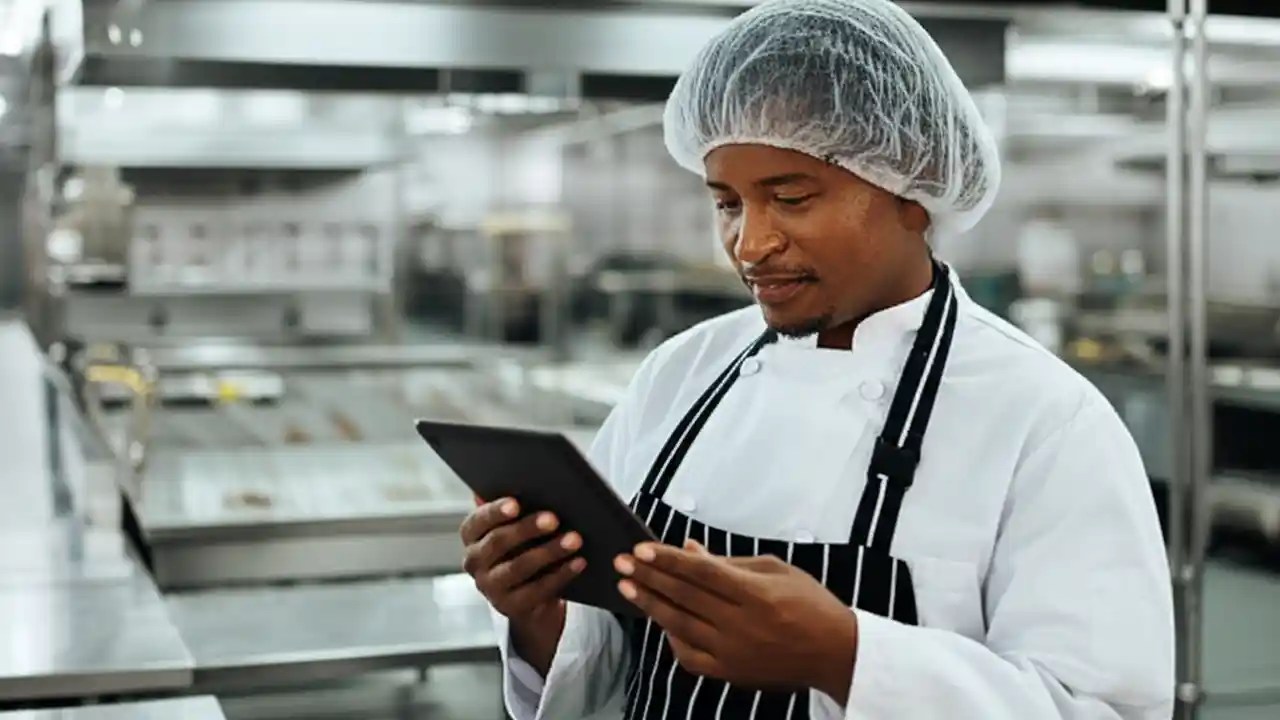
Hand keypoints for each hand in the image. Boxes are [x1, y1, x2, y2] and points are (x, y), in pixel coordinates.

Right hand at [460, 498, 585, 673]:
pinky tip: (579, 562)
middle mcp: (474, 562)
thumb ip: (512, 506)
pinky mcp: (511, 607)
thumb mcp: (516, 526)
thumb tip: (511, 476)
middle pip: (498, 543)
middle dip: (527, 529)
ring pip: (518, 568)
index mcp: (472, 536)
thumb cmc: (524, 548)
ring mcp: (490, 587)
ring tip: (575, 539)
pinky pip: (537, 591)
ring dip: (549, 552)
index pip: (477, 521)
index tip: (516, 503)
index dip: (495, 512)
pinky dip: (560, 575)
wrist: (529, 598)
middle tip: (555, 518)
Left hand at [615, 540, 858, 703]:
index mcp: (756, 595)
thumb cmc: (810, 604)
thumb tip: (689, 550)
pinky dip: (671, 637)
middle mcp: (741, 626)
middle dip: (649, 577)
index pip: (701, 574)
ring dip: (651, 604)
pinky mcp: (730, 673)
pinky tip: (658, 619)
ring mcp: (733, 653)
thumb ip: (728, 562)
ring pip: (680, 626)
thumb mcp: (776, 570)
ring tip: (628, 586)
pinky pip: (689, 656)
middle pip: (684, 598)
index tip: (641, 548)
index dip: (668, 560)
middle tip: (622, 562)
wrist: (836, 653)